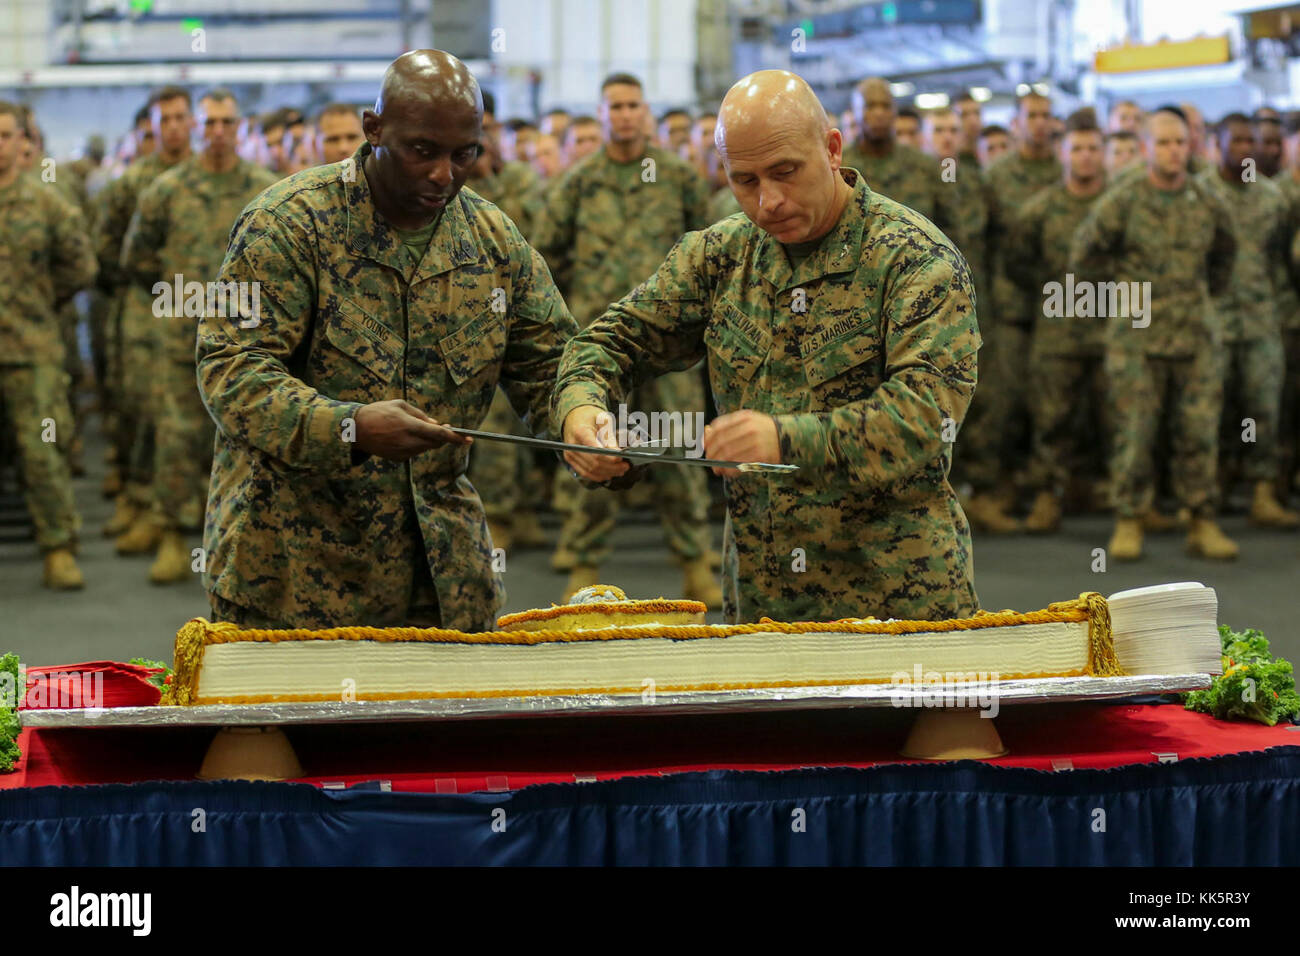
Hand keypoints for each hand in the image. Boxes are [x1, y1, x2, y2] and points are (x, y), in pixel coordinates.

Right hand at [353, 399, 470, 460]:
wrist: (354, 430)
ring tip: (413, 429)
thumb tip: (435, 424)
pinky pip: (414, 452)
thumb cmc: (378, 412)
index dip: (455, 438)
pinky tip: (401, 437)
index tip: (469, 439)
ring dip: (427, 440)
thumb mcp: (400, 405)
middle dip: (442, 437)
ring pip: (425, 448)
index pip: (439, 434)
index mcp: (410, 426)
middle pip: (435, 443)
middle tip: (445, 429)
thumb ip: (420, 414)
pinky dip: (415, 445)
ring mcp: (403, 452)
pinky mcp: (398, 459)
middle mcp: (408, 442)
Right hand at [562, 405, 629, 481]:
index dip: (610, 458)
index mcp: (580, 432)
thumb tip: (618, 453)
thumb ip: (610, 437)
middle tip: (625, 466)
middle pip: (595, 463)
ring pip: (591, 471)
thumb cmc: (590, 417)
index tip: (622, 458)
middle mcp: (572, 445)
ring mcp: (570, 454)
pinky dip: (598, 476)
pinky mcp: (570, 459)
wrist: (574, 416)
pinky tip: (609, 473)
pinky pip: (585, 473)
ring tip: (620, 470)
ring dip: (608, 473)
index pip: (596, 451)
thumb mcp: (603, 420)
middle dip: (612, 467)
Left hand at [703, 410, 781, 476]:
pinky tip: (728, 472)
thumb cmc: (763, 431)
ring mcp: (756, 440)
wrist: (788, 436)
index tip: (704, 447)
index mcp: (744, 416)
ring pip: (729, 454)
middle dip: (712, 454)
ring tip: (717, 470)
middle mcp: (749, 427)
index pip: (719, 427)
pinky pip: (740, 463)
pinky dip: (730, 470)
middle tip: (710, 461)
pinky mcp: (761, 454)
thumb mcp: (747, 422)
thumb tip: (705, 434)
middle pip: (722, 442)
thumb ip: (728, 427)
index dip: (708, 439)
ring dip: (719, 464)